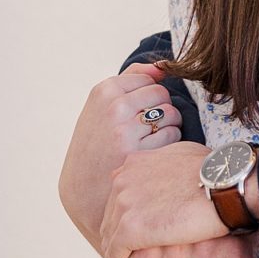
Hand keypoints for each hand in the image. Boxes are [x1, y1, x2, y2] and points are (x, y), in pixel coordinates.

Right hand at [59, 62, 182, 252]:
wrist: (84, 191)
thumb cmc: (97, 144)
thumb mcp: (100, 107)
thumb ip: (130, 79)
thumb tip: (163, 66)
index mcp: (103, 91)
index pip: (150, 79)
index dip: (149, 97)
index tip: (136, 114)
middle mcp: (114, 108)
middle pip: (164, 94)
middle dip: (162, 109)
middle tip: (146, 129)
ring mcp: (126, 131)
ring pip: (172, 113)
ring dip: (169, 126)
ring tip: (149, 141)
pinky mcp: (140, 154)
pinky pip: (174, 136)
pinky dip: (171, 144)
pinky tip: (154, 154)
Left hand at [102, 141, 225, 257]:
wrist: (224, 185)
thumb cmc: (214, 171)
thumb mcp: (182, 154)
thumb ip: (164, 164)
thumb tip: (168, 172)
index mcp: (134, 163)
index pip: (119, 195)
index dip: (129, 214)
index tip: (142, 228)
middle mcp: (124, 180)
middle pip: (111, 216)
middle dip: (122, 235)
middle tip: (138, 251)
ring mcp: (125, 204)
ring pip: (110, 236)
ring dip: (122, 251)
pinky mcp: (130, 228)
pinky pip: (115, 253)